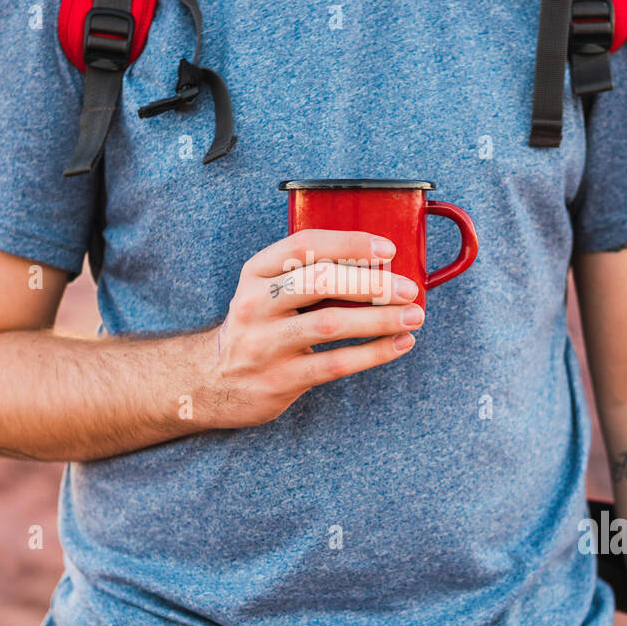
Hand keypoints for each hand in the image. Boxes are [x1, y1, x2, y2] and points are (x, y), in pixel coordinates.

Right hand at [197, 229, 424, 427]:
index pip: (303, 244)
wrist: (213, 382)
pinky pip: (335, 364)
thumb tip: (381, 267)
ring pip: (330, 324)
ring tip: (413, 316)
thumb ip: (309, 275)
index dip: (349, 243)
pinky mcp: (280, 379)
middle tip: (409, 288)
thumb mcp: (268, 291)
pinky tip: (400, 345)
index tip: (388, 249)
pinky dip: (373, 353)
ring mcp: (265, 344)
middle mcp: (256, 304)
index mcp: (256, 272)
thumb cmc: (260, 327)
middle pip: (319, 281)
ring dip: (379, 319)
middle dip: (372, 282)